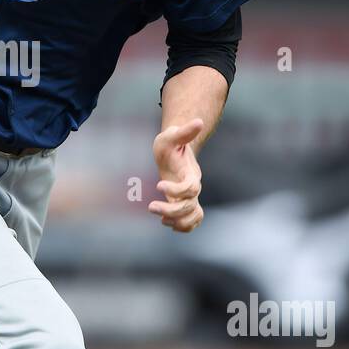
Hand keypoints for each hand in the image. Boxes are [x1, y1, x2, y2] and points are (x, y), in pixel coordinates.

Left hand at [149, 118, 203, 232]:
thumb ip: (184, 132)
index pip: (191, 188)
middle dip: (171, 210)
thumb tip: (198, 122)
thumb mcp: (172, 136)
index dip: (177, 190)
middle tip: (150, 207)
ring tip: (161, 219)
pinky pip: (192, 220)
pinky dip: (183, 226)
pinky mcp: (182, 202)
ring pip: (194, 216)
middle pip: (190, 205)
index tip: (158, 185)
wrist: (173, 150)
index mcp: (190, 173)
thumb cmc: (171, 143)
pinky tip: (165, 221)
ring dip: (178, 221)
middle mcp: (192, 186)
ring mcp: (188, 196)